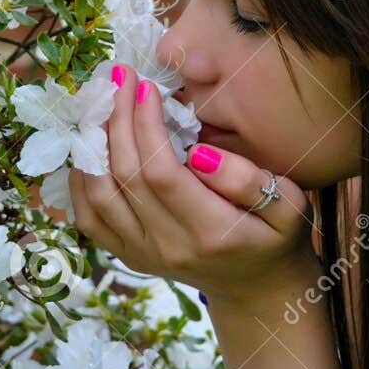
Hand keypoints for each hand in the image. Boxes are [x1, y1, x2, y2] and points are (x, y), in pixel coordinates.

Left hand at [67, 62, 317, 307]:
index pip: (160, 171)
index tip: (147, 86)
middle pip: (124, 176)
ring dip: (93, 143)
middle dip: (117, 119)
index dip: (145, 125)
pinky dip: (80, 179)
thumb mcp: (289, 206)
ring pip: (98, 195)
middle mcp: (168, 246)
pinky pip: (90, 218)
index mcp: (210, 231)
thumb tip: (200, 154)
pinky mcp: (129, 256)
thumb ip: (248, 180)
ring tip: (102, 102)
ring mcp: (143, 254)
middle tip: (120, 77)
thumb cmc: (275, 238)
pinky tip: (89, 145)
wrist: (258, 290)